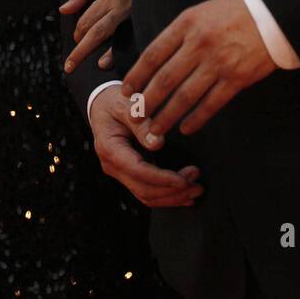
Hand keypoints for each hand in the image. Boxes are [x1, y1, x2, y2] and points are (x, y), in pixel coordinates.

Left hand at [60, 0, 132, 73]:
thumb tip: (64, 10)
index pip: (88, 20)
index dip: (78, 31)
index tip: (76, 37)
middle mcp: (122, 8)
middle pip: (96, 33)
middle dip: (80, 51)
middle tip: (69, 65)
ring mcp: (134, 18)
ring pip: (110, 39)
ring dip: (94, 53)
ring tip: (80, 65)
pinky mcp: (142, 24)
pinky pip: (128, 42)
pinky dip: (115, 54)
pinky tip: (104, 63)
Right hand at [88, 87, 203, 207]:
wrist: (102, 104)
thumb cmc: (115, 101)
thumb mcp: (126, 104)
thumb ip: (141, 123)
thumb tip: (158, 143)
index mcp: (110, 148)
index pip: (137, 170)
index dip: (161, 178)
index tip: (183, 180)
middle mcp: (112, 165)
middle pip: (143, 188)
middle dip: (172, 191)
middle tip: (197, 184)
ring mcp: (119, 171)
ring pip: (146, 195)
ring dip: (172, 197)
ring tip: (195, 190)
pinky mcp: (128, 173)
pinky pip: (146, 191)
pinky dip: (166, 196)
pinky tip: (184, 196)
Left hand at [120, 0, 275, 143]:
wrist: (273, 15)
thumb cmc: (234, 13)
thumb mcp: (200, 12)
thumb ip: (178, 34)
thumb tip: (155, 61)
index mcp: (187, 24)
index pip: (153, 54)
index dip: (137, 75)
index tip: (127, 90)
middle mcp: (199, 44)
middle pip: (165, 79)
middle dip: (146, 101)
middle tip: (135, 116)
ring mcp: (218, 63)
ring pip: (185, 97)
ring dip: (167, 116)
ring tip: (155, 129)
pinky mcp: (236, 79)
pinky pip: (211, 104)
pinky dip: (196, 119)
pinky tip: (186, 128)